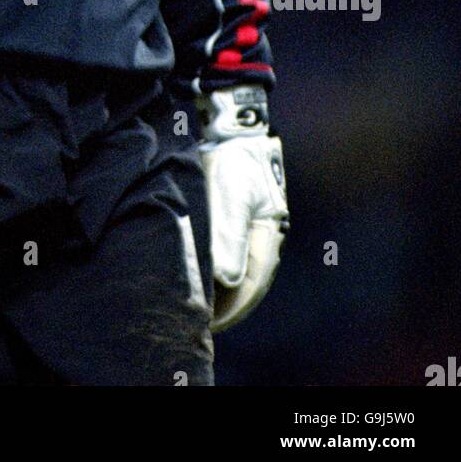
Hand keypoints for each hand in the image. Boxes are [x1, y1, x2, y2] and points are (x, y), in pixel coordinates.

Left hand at [196, 87, 288, 332]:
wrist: (231, 135)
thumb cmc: (234, 164)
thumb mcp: (232, 197)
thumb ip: (228, 235)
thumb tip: (225, 279)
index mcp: (267, 238)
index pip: (251, 286)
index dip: (232, 310)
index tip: (208, 326)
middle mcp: (260, 241)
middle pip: (244, 286)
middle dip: (224, 307)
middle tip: (196, 326)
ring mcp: (248, 234)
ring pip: (234, 275)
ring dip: (217, 294)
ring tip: (193, 310)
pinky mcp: (233, 226)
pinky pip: (225, 259)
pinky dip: (212, 275)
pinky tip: (196, 282)